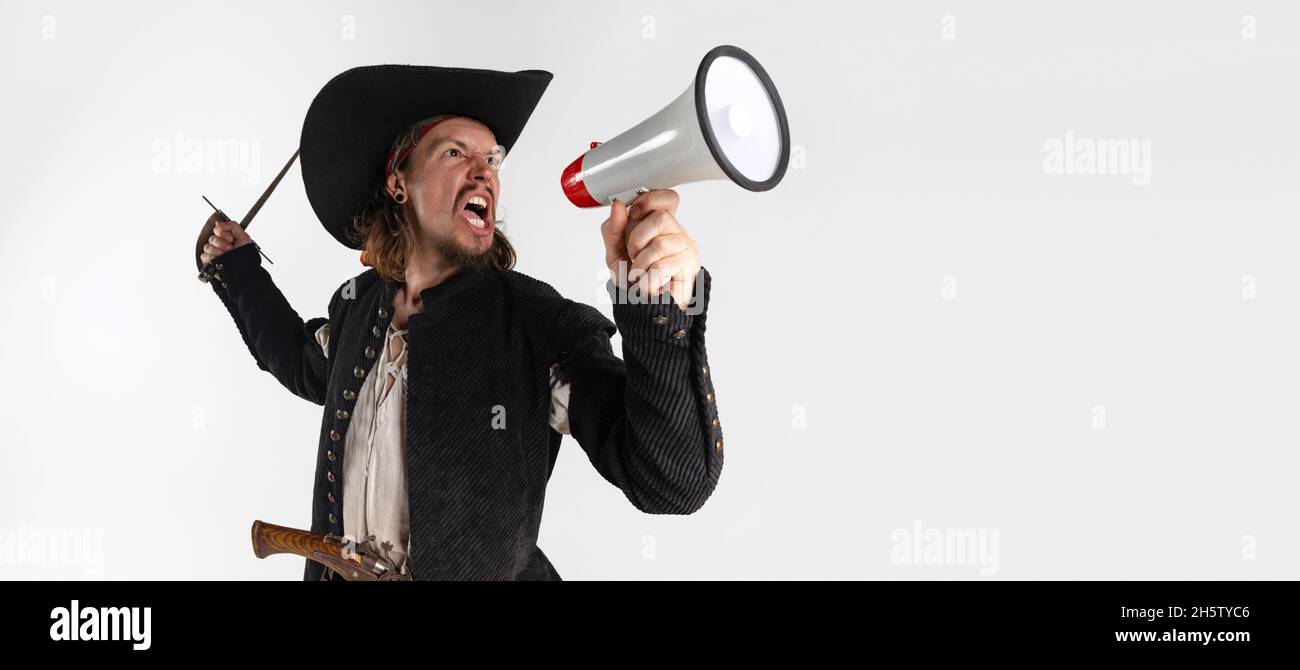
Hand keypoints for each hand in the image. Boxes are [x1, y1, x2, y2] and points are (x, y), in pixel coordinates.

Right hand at [200, 219, 252, 265]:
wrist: (245, 270)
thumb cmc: (246, 255)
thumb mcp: (243, 237)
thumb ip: (233, 226)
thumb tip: (218, 223)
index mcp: (226, 238)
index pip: (217, 229)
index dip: (223, 233)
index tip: (231, 239)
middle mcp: (219, 244)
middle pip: (212, 238)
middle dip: (221, 243)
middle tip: (230, 248)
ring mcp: (214, 253)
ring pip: (207, 247)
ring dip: (217, 251)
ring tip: (226, 255)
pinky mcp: (210, 262)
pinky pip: (204, 256)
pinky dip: (211, 258)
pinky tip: (219, 259)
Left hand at [599, 189, 700, 309]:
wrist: (644, 308)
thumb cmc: (634, 278)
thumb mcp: (615, 251)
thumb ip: (613, 229)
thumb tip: (617, 206)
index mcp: (659, 223)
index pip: (666, 197)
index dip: (649, 200)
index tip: (632, 214)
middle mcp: (676, 232)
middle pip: (662, 217)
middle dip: (638, 238)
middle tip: (633, 253)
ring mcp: (686, 248)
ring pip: (661, 244)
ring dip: (641, 263)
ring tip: (638, 274)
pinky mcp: (689, 266)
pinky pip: (664, 266)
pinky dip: (648, 279)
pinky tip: (647, 285)